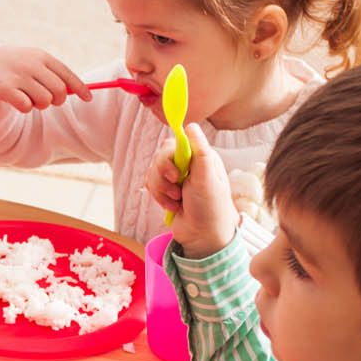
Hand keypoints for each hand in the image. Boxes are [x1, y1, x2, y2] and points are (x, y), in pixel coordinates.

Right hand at [0, 45, 90, 111]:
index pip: (67, 75)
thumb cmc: (19, 66)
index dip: (81, 88)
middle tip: (50, 100)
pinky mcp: (6, 89)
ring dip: (40, 104)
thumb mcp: (37, 63)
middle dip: (58, 100)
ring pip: (44, 101)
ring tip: (30, 97)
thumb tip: (79, 92)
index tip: (89, 98)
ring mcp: (19, 76)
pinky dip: (25, 107)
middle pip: (59, 91)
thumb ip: (56, 75)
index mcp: (43, 57)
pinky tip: (17, 99)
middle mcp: (32, 65)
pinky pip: (27, 107)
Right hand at [143, 124, 237, 257]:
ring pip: (151, 172)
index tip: (176, 173)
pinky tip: (172, 206)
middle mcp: (186, 164)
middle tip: (178, 188)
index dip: (168, 157)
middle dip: (163, 176)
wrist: (203, 235)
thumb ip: (199, 149)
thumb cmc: (211, 206)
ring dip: (161, 190)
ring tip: (177, 200)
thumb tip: (191, 125)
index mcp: (199, 156)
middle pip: (158, 157)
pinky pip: (150, 185)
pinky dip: (159, 198)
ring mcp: (175, 177)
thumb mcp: (208, 176)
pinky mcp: (165, 190)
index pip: (173, 143)